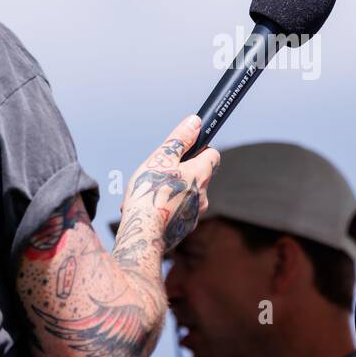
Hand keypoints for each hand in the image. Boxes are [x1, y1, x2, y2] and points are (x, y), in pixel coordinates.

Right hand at [121, 115, 218, 252]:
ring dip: (171, 192)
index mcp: (200, 175)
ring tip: (147, 195)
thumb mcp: (162, 159)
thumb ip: (180, 139)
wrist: (142, 234)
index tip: (185, 151)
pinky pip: (178, 213)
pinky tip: (147, 211)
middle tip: (158, 175)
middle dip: (181, 172)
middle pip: (198, 176)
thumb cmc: (150, 192)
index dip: (201, 149)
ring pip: (186, 195)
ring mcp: (195, 214)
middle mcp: (203, 195)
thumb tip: (196, 121)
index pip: (213, 155)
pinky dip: (167, 209)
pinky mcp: (185, 229)